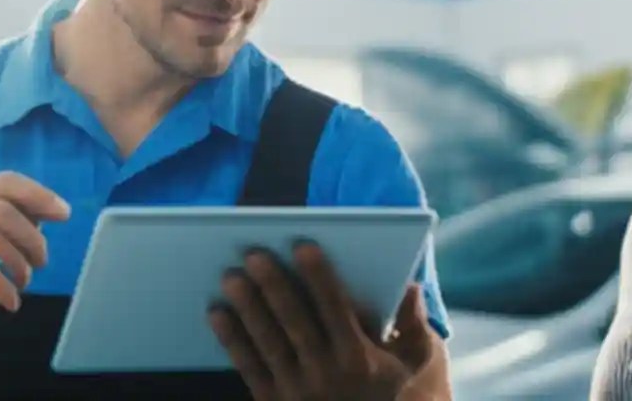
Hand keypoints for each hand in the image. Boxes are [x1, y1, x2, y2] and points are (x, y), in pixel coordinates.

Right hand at [0, 171, 70, 313]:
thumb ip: (15, 216)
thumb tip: (57, 211)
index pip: (6, 182)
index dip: (39, 195)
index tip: (65, 214)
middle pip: (4, 212)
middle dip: (32, 239)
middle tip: (41, 261)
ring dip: (20, 266)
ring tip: (23, 281)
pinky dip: (5, 288)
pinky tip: (12, 300)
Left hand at [208, 242, 447, 400]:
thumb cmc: (387, 394)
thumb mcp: (414, 365)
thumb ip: (414, 326)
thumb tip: (411, 287)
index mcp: (359, 359)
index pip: (335, 309)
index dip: (319, 276)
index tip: (304, 245)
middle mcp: (326, 374)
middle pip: (295, 322)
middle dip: (274, 286)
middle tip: (254, 253)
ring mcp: (296, 391)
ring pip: (268, 342)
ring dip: (248, 309)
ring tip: (230, 278)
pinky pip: (249, 367)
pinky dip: (232, 340)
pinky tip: (217, 313)